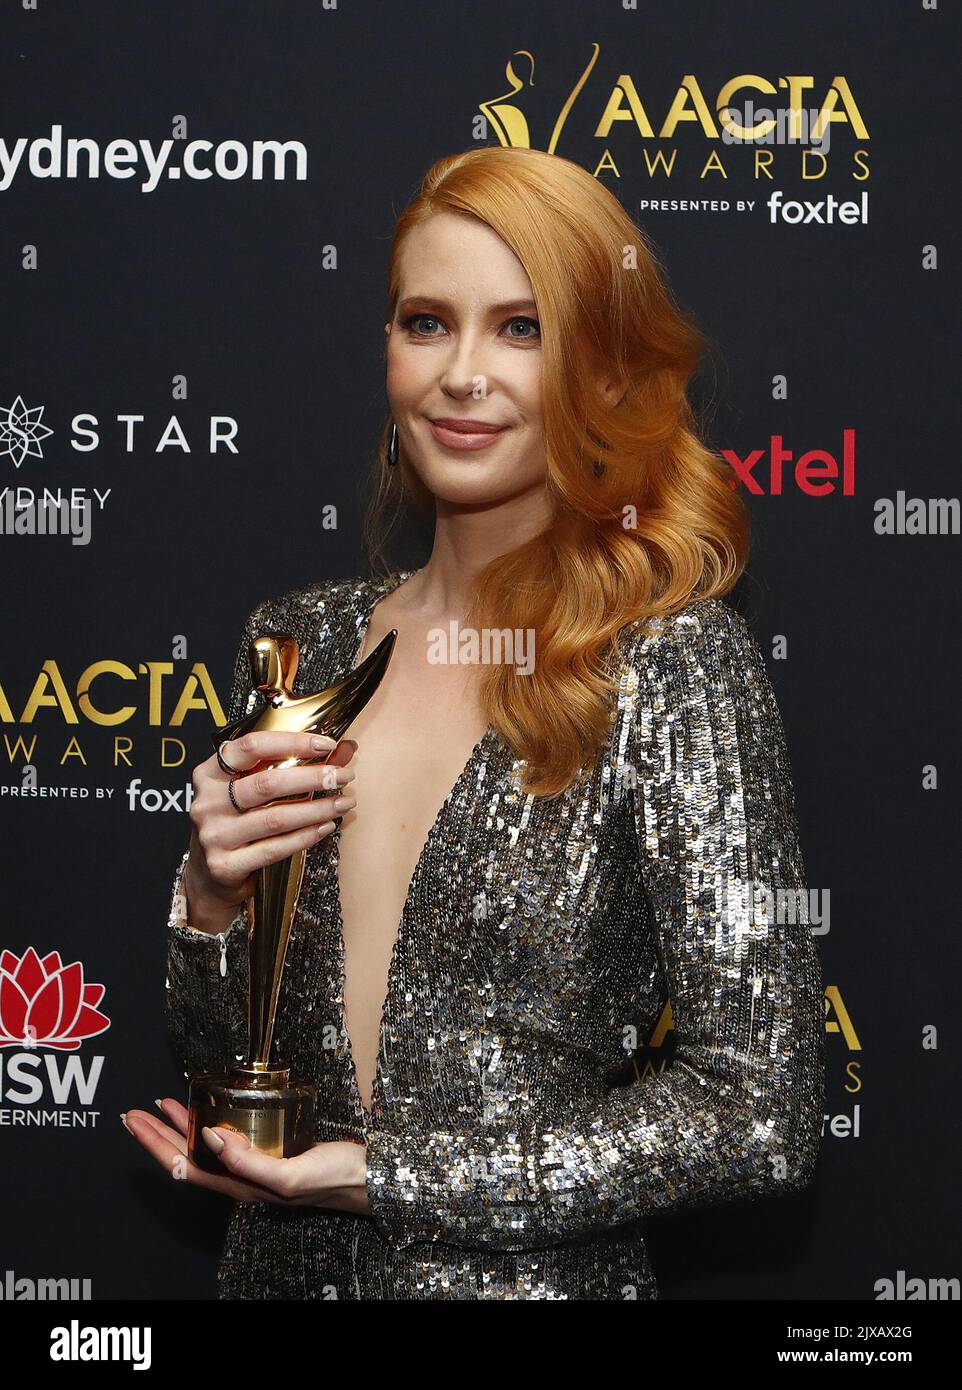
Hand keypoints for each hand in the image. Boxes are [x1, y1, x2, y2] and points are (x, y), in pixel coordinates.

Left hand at [122, 1098, 370, 1213]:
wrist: (368, 1177)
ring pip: (205, 1147)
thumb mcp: (289, 1174)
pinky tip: (211, 1110)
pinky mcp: (271, 1151)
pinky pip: (228, 1138)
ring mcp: (255, 1165)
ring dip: (180, 1127)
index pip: (183, 1166)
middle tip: (134, 1113)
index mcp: (240, 1186)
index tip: (136, 1120)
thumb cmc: (334, 1178)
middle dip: (157, 1134)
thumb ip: (248, 1162)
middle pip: (187, 1157)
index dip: (156, 1143)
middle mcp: (242, 1178)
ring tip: (163, 1106)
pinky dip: (209, 1122)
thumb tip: (209, 1137)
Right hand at [184, 732, 358, 931]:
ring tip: (344, 803)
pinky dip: (305, 837)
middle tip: (344, 776)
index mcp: (210, 772)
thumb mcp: (253, 788)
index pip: (252, 746)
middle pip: (267, 783)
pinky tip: (325, 827)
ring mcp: (214, 834)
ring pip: (275, 818)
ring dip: (317, 809)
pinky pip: (274, 849)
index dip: (293, 742)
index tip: (328, 745)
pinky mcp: (224, 865)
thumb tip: (347, 748)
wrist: (209, 873)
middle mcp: (207, 802)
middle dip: (313, 778)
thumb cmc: (236, 820)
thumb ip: (296, 765)